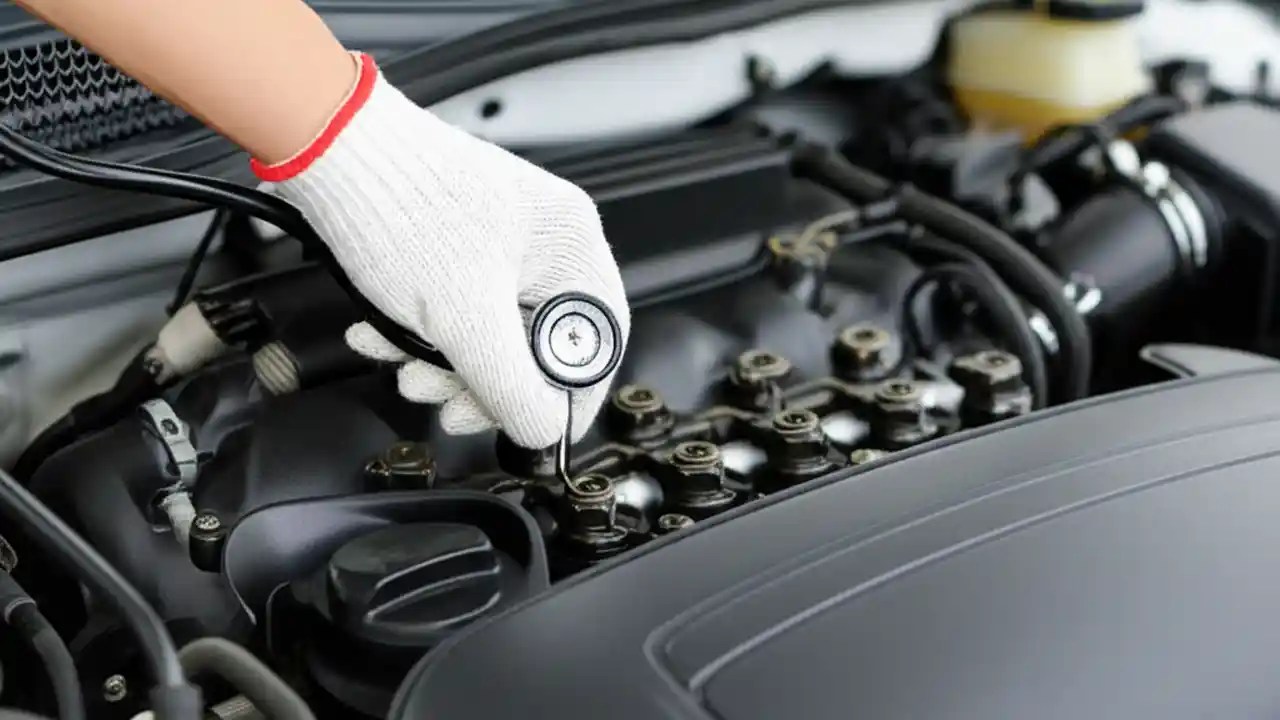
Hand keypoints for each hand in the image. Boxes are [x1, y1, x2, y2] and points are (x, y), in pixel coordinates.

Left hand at [257, 54, 628, 448]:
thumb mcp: (465, 320)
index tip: (540, 430)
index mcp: (569, 244)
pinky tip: (379, 335)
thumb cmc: (400, 207)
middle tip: (450, 406)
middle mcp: (542, 240)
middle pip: (535, 345)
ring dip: (440, 364)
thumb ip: (513, 388)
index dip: (570, 396)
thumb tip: (543, 430)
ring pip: (488, 335)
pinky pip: (453, 313)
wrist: (324, 149)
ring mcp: (496, 242)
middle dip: (483, 383)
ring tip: (402, 366)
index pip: (597, 341)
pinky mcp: (453, 246)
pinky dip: (417, 335)